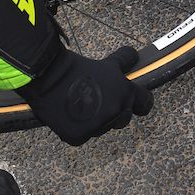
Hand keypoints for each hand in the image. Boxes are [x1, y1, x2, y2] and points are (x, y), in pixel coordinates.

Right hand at [19, 46, 151, 145]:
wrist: (49, 77)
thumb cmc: (77, 68)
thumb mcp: (107, 63)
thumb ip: (125, 62)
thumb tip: (136, 57)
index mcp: (125, 94)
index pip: (145, 103)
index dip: (141, 102)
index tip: (138, 101)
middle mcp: (115, 112)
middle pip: (123, 118)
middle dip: (115, 110)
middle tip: (100, 99)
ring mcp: (98, 127)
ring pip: (103, 127)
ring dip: (96, 120)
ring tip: (82, 104)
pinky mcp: (79, 137)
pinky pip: (84, 135)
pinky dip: (78, 127)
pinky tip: (70, 114)